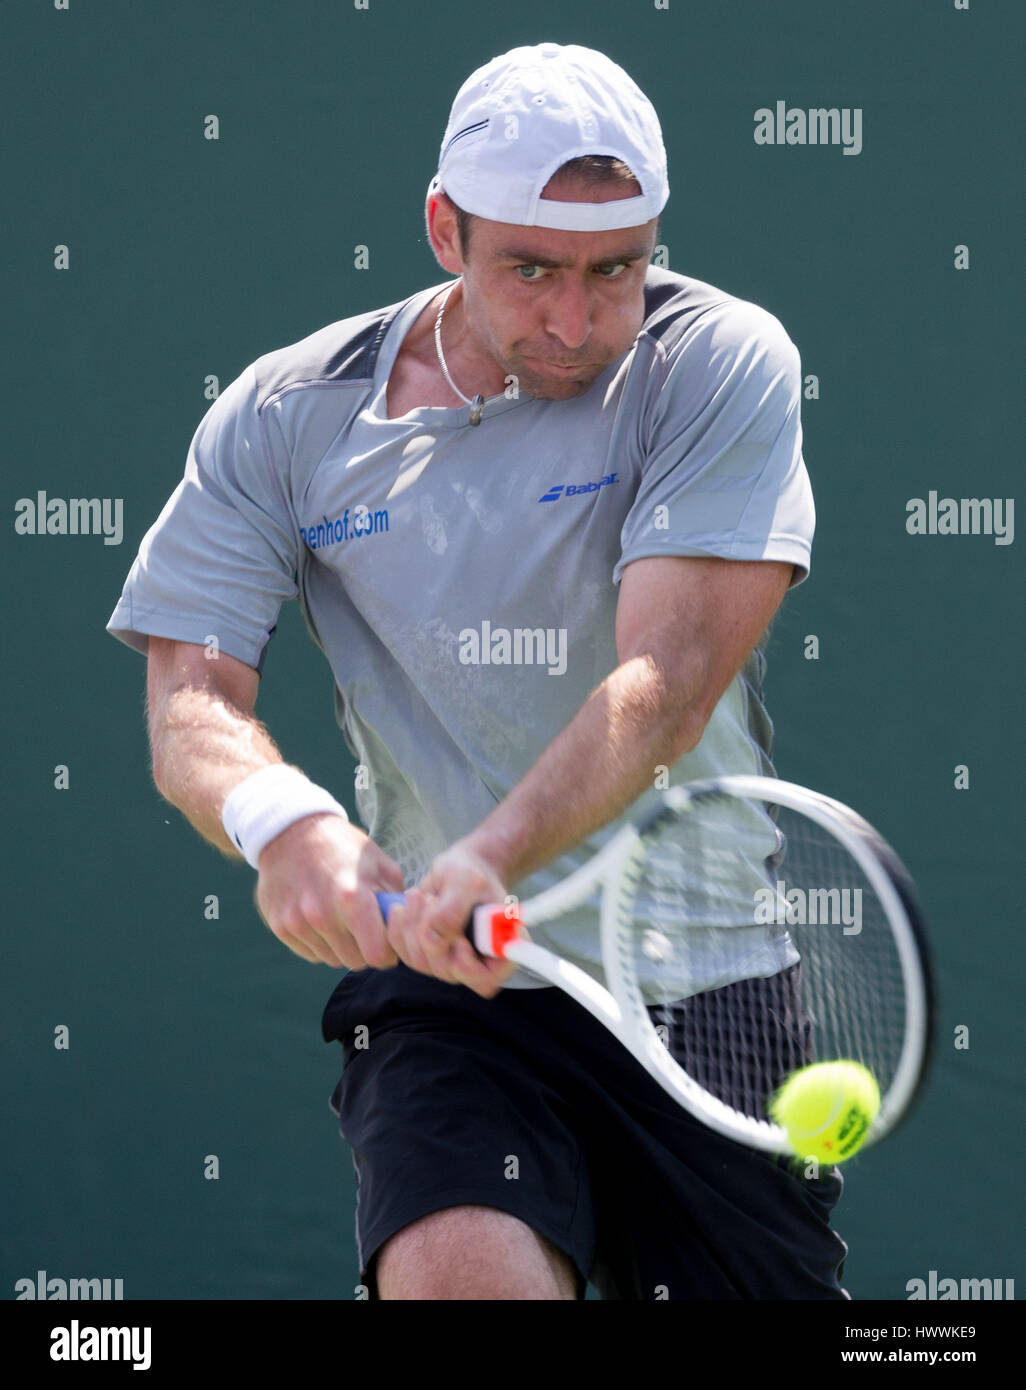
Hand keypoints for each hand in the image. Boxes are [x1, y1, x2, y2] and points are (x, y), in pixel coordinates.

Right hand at [255, 814, 403, 968]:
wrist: (291, 830)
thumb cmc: (342, 846)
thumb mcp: (378, 863)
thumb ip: (395, 901)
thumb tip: (405, 930)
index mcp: (351, 897)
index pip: (377, 955)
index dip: (388, 954)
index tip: (387, 943)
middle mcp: (321, 915)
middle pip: (356, 962)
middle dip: (365, 949)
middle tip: (365, 928)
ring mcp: (297, 922)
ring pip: (332, 960)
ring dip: (342, 947)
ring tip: (341, 917)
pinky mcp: (279, 926)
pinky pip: (310, 953)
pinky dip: (320, 943)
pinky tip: (321, 918)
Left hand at [384, 841, 517, 997]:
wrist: (458, 870)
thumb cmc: (470, 874)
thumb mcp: (465, 882)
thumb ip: (452, 911)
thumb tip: (432, 939)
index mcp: (500, 947)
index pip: (488, 979)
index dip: (469, 969)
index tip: (459, 942)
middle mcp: (476, 961)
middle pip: (449, 972)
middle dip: (432, 936)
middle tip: (430, 899)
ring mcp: (450, 962)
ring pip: (423, 964)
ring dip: (413, 929)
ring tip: (418, 895)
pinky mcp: (427, 956)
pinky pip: (405, 955)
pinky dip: (398, 931)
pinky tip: (402, 908)